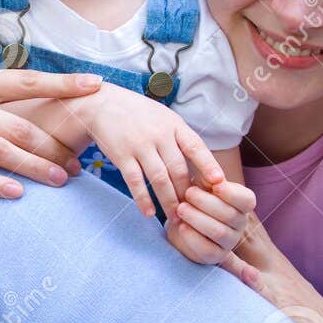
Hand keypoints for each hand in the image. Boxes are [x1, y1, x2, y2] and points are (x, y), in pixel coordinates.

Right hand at [78, 88, 223, 218]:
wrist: (103, 104)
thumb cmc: (138, 114)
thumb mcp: (164, 117)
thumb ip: (181, 138)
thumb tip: (201, 165)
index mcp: (174, 125)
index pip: (195, 146)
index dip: (208, 165)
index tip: (219, 183)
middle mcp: (159, 134)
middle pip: (178, 169)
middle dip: (186, 194)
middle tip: (193, 212)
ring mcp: (140, 145)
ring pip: (159, 178)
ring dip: (168, 201)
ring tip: (174, 218)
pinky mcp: (122, 154)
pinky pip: (135, 181)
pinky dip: (143, 198)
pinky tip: (149, 212)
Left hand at [168, 182, 257, 269]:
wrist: (179, 219)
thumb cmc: (194, 196)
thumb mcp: (201, 182)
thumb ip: (209, 177)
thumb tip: (215, 178)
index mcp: (242, 203)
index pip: (246, 199)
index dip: (231, 193)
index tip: (214, 185)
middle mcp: (240, 223)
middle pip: (230, 215)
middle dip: (206, 203)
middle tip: (187, 193)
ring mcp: (229, 241)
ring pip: (219, 232)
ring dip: (198, 219)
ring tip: (181, 209)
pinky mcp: (215, 256)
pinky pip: (207, 249)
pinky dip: (192, 237)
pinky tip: (181, 226)